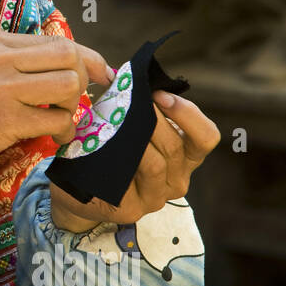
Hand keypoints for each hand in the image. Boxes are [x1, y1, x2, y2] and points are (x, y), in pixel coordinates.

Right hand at [0, 30, 111, 199]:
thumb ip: (3, 66)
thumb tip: (51, 73)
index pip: (53, 39)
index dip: (84, 57)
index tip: (99, 73)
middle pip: (69, 55)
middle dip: (85, 79)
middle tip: (80, 102)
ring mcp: (1, 86)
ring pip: (69, 84)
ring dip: (73, 107)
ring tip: (59, 123)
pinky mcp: (4, 119)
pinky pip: (56, 119)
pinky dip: (62, 132)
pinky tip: (50, 140)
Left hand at [49, 90, 221, 231]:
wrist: (78, 186)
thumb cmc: (108, 147)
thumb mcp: (129, 123)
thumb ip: (135, 102)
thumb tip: (123, 76)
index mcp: (185, 158)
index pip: (206, 137)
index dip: (187, 113)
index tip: (159, 94)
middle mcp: (176, 180)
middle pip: (175, 147)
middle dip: (153, 120)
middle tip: (130, 103)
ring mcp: (155, 198)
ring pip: (156, 164)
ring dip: (138, 139)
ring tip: (118, 122)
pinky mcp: (131, 209)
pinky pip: (129, 182)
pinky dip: (120, 161)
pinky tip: (107, 148)